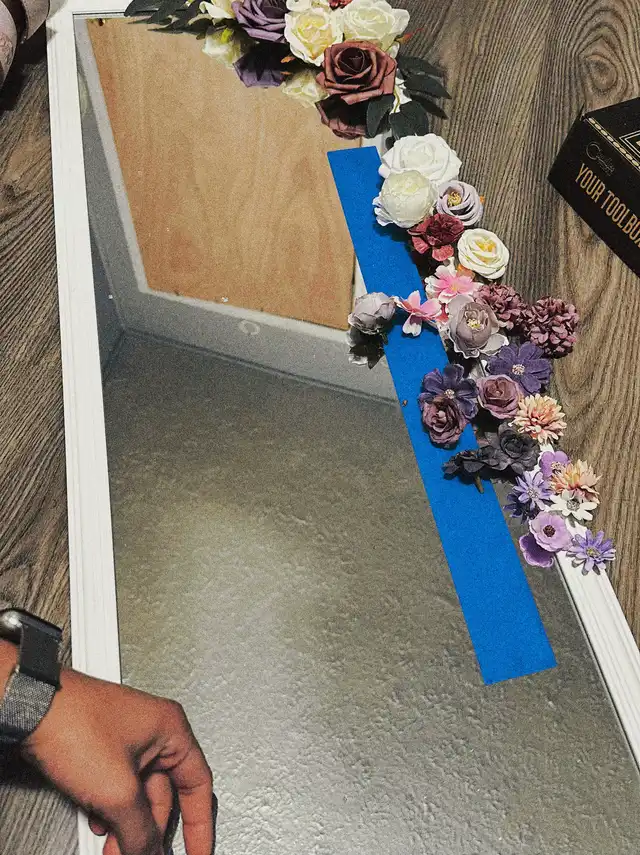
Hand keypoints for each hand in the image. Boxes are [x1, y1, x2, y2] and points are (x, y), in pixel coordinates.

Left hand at [20, 666, 213, 854]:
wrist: (31, 708)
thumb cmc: (74, 723)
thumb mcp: (117, 791)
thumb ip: (141, 830)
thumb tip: (150, 852)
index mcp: (171, 729)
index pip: (199, 784)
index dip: (200, 825)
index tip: (197, 852)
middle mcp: (153, 730)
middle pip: (164, 793)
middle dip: (151, 831)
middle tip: (142, 854)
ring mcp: (126, 737)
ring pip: (137, 792)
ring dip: (127, 825)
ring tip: (115, 848)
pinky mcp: (101, 745)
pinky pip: (117, 785)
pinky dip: (111, 810)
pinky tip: (98, 825)